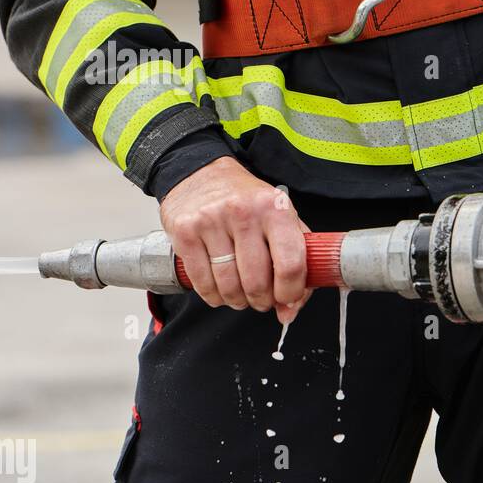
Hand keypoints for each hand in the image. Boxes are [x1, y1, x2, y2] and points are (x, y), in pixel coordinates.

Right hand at [159, 157, 311, 323]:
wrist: (202, 173)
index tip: (287, 300)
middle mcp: (243, 213)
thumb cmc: (247, 201)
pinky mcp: (185, 232)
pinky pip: (202, 282)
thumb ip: (297, 260)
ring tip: (241, 296)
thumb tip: (291, 309)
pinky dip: (213, 296)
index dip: (291, 293)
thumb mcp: (281, 217)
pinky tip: (219, 291)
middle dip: (262, 301)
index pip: (290, 264)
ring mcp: (211, 222)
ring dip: (237, 301)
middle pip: (257, 281)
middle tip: (262, 300)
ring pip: (228, 286)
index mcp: (275, 209)